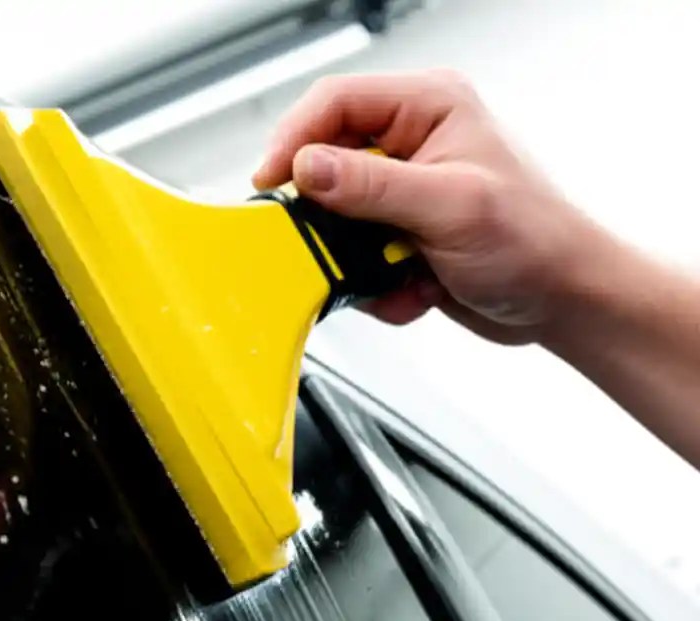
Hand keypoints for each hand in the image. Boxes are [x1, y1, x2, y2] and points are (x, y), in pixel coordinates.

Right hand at [252, 70, 613, 344]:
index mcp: (428, 106)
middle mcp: (411, 139)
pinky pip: (351, 251)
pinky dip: (374, 280)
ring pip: (333, 215)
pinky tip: (415, 285)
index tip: (272, 181)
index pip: (335, 101)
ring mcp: (401, 187)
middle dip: (328, 216)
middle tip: (333, 244)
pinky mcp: (395, 228)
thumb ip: (371, 186)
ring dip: (356, 257)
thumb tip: (308, 167)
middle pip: (324, 160)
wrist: (565, 300)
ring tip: (396, 272)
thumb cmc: (537, 242)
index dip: (294, 139)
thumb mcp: (449, 207)